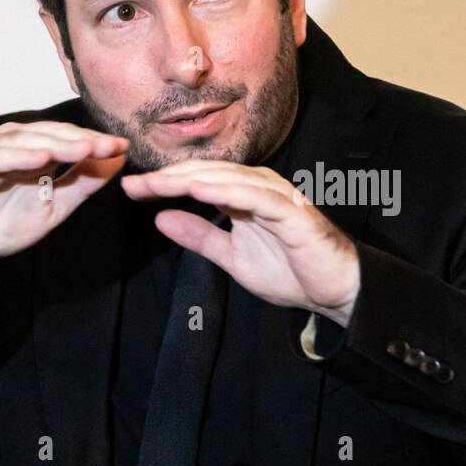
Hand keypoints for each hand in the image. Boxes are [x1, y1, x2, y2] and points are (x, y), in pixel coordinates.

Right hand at [0, 121, 128, 309]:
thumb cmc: (1, 224)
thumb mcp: (54, 205)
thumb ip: (83, 183)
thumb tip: (117, 160)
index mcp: (32, 150)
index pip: (67, 138)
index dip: (94, 141)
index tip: (123, 146)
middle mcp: (10, 145)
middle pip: (49, 134)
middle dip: (81, 139)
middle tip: (110, 144)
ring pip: (25, 141)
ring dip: (56, 143)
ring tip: (84, 148)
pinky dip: (17, 156)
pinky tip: (41, 158)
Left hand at [121, 159, 360, 327]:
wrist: (334, 291)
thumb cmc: (291, 271)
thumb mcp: (233, 258)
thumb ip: (201, 237)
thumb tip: (161, 219)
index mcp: (244, 195)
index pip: (197, 181)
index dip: (163, 184)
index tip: (131, 189)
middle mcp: (259, 187)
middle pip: (207, 174)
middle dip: (168, 178)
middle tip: (133, 184)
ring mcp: (277, 196)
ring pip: (227, 179)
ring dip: (190, 180)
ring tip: (157, 183)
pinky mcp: (292, 211)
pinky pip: (254, 196)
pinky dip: (226, 191)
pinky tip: (199, 191)